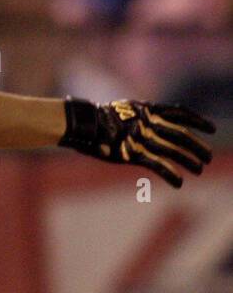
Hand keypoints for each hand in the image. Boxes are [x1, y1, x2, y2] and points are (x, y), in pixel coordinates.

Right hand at [59, 99, 215, 187]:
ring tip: (199, 170)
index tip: (210, 128)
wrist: (82, 123)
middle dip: (197, 145)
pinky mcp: (134, 153)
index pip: (180, 113)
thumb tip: (148, 118)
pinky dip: (171, 174)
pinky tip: (179, 182)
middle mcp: (149, 122)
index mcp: (148, 110)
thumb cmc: (97, 118)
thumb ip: (139, 115)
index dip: (197, 121)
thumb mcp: (122, 110)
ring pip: (173, 150)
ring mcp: (142, 138)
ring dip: (189, 160)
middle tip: (208, 156)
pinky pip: (158, 165)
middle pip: (181, 134)